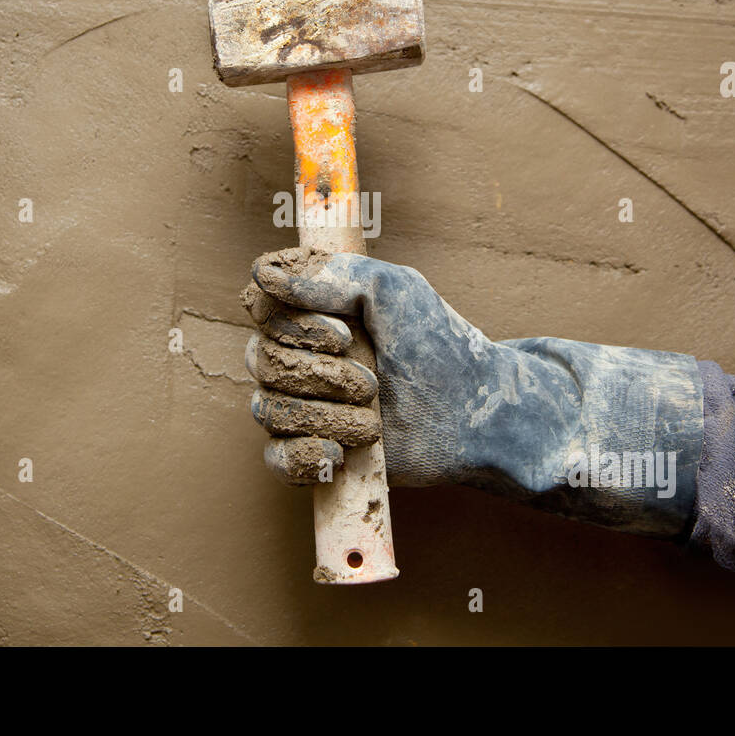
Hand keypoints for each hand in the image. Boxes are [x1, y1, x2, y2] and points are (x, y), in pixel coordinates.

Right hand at [242, 247, 704, 535]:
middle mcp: (301, 355)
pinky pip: (276, 459)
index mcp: (314, 311)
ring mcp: (304, 404)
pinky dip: (302, 458)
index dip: (291, 324)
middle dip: (319, 375)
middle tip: (374, 381)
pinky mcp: (313, 450)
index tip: (344, 334)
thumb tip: (266, 278)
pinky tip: (339, 455)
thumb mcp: (397, 291)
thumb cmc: (439, 345)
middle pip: (262, 360)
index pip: (261, 308)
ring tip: (372, 422)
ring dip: (323, 416)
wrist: (473, 414)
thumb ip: (336, 276)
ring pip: (268, 410)